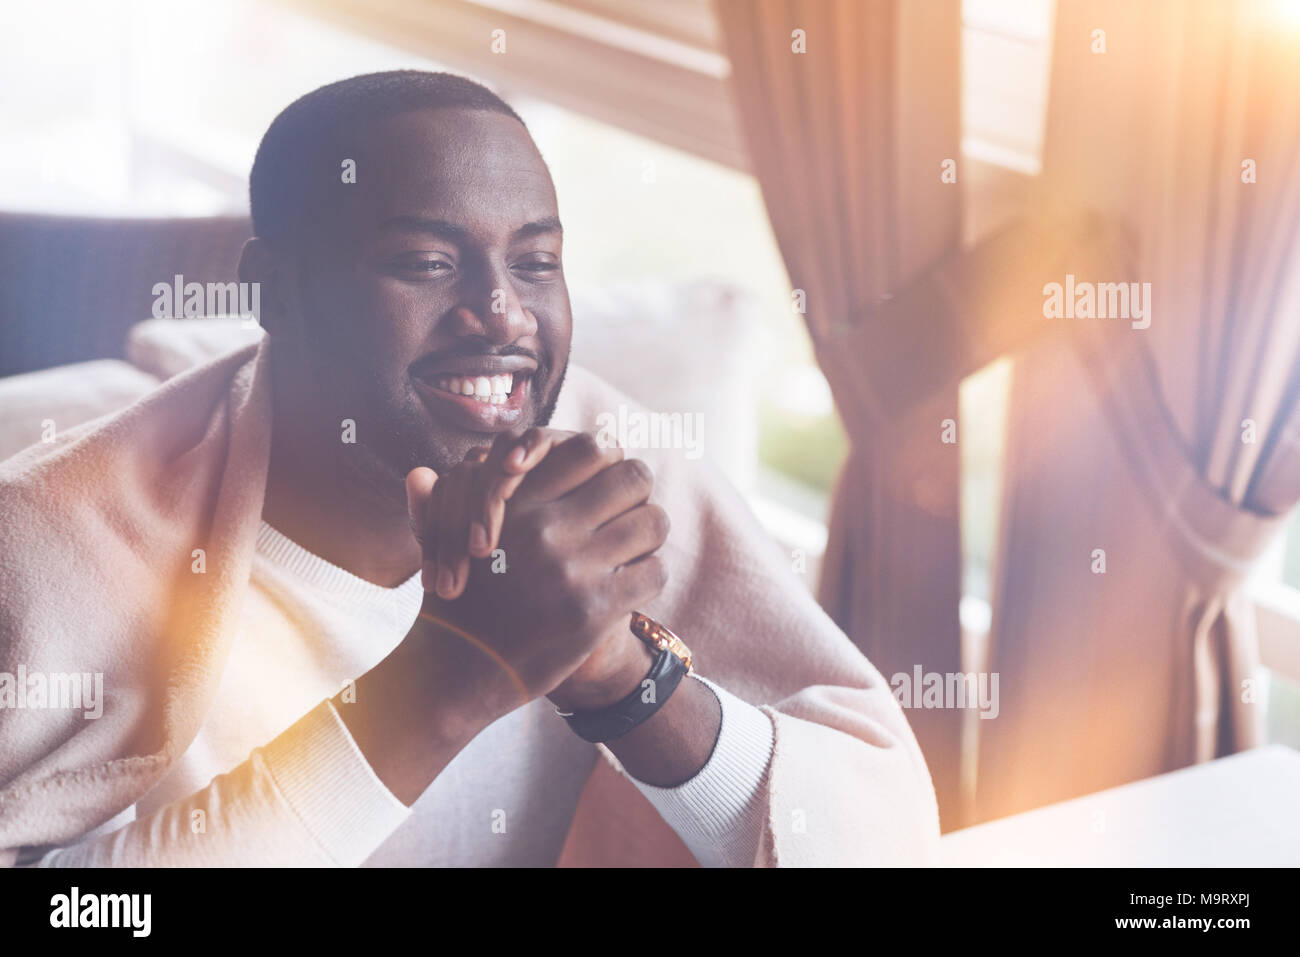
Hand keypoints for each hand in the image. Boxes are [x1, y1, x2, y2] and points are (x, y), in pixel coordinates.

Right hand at [405, 430, 670, 726]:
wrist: (455, 674)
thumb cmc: (455, 602)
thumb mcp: (442, 541)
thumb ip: (449, 500)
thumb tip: (423, 471)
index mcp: (518, 502)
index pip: (593, 447)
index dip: (608, 462)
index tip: (604, 484)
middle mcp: (546, 528)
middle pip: (634, 476)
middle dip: (638, 493)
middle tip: (629, 514)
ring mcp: (572, 569)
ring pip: (654, 522)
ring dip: (648, 536)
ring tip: (633, 551)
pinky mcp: (594, 610)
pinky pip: (654, 571)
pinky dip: (648, 576)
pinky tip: (628, 588)